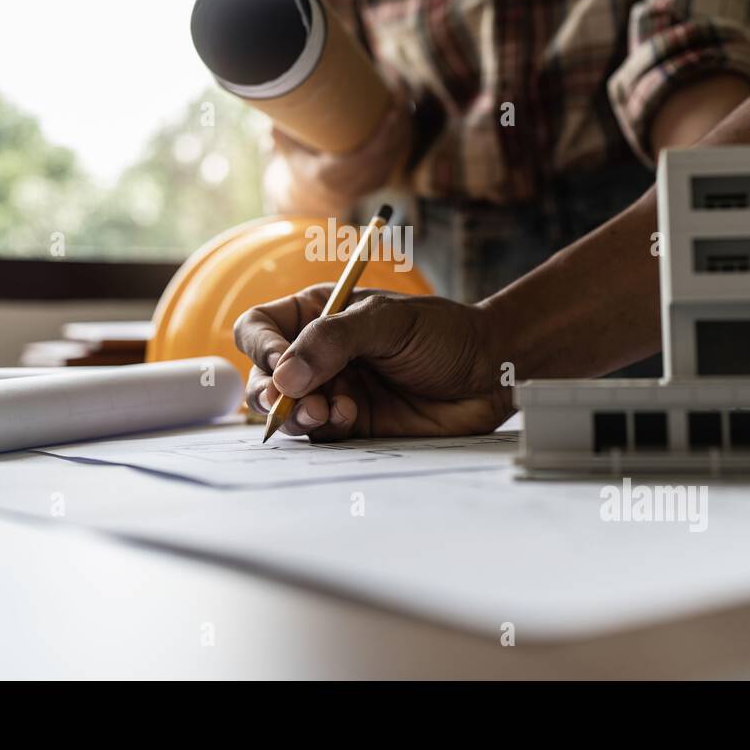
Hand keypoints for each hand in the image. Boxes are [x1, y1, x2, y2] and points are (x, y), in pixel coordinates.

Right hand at [234, 284, 514, 439]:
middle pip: (262, 376)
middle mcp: (316, 354)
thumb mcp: (387, 322)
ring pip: (285, 411)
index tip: (280, 365)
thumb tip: (284, 377)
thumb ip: (334, 340)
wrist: (489, 372)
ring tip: (326, 410)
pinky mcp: (350, 425)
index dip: (261, 346)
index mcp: (317, 314)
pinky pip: (317, 435)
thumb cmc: (443, 333)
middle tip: (292, 401)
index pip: (260, 328)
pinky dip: (324, 428)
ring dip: (296, 415)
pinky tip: (350, 416)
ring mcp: (332, 391)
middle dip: (270, 392)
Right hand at [266, 91, 413, 213]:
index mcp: (335, 175)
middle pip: (390, 147)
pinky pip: (399, 151)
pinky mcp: (382, 177)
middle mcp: (358, 181)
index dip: (387, 131)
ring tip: (399, 90)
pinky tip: (403, 107)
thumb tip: (272, 109)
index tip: (392, 107)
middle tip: (398, 86)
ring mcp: (373, 181)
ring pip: (398, 148)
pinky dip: (403, 129)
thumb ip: (281, 134)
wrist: (314, 199)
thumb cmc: (301, 169)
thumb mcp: (289, 154)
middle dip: (399, 116)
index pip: (371, 154)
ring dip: (404, 119)